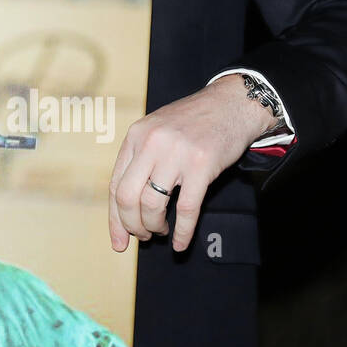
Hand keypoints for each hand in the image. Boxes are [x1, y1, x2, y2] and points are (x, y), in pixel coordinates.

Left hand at [108, 73, 277, 251]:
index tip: (118, 241)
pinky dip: (181, 231)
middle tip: (143, 236)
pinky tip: (179, 243)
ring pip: (152, 205)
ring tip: (160, 231)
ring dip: (154, 227)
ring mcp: (175, 154)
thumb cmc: (193, 122)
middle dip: (132, 225)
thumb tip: (127, 203)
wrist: (231, 104)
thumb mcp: (157, 130)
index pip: (115, 185)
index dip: (114, 218)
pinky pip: (186, 208)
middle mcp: (150, 144)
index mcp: (135, 136)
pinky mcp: (201, 165)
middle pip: (127, 197)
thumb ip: (141, 158)